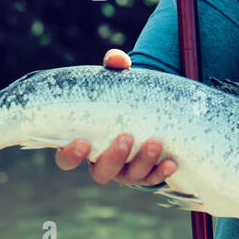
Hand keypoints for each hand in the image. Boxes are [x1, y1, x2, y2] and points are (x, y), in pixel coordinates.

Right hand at [53, 49, 178, 185]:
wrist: (150, 110)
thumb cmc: (123, 98)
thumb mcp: (118, 83)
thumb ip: (114, 69)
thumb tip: (117, 59)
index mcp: (86, 143)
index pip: (67, 159)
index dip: (70, 155)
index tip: (81, 143)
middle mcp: (102, 162)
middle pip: (101, 172)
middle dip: (113, 157)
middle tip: (126, 137)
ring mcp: (125, 171)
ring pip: (128, 177)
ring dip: (141, 162)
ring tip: (155, 141)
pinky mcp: (146, 174)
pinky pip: (152, 179)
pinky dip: (161, 172)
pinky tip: (171, 162)